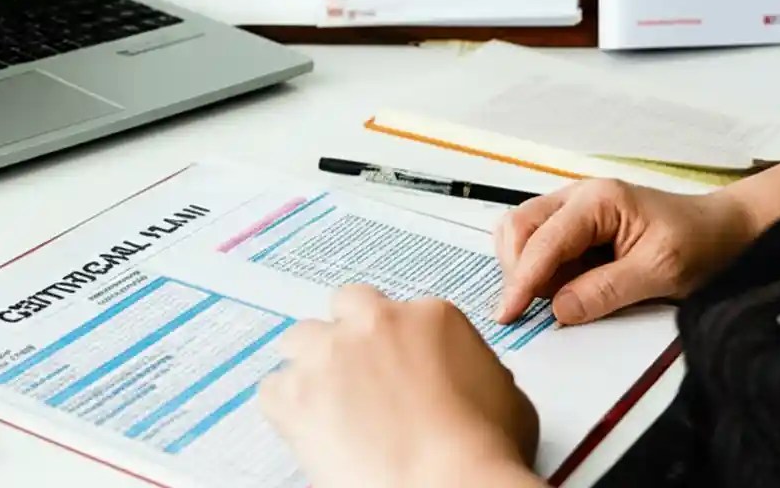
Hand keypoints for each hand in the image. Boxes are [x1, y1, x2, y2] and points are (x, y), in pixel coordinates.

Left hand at [259, 285, 542, 487]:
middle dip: (347, 336)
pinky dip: (285, 409)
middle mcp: (374, 323)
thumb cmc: (484, 453)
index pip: (396, 311)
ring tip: (328, 406)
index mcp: (429, 317)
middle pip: (344, 308)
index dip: (393, 342)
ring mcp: (329, 354)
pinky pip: (272, 389)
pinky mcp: (294, 394)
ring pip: (300, 340)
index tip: (393, 366)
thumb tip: (466, 379)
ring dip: (311, 366)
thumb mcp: (507, 397)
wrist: (450, 487)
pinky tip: (308, 432)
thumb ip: (475, 369)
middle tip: (357, 376)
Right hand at [495, 179, 756, 325]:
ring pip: (521, 234)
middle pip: (518, 228)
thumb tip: (558, 310)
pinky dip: (538, 270)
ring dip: (524, 269)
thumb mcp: (661, 272)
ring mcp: (572, 210)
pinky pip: (538, 244)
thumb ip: (606, 290)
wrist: (727, 232)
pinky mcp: (574, 227)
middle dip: (516, 271)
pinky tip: (561, 288)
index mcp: (598, 200)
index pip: (543, 241)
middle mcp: (577, 197)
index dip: (522, 280)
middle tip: (526, 311)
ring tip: (554, 297)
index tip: (508, 315)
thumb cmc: (702, 243)